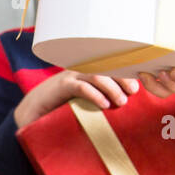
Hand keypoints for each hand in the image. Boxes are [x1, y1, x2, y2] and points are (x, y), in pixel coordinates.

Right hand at [13, 70, 139, 127]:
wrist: (34, 110)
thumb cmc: (65, 107)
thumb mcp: (88, 101)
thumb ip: (104, 98)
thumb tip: (127, 103)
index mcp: (90, 70)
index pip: (113, 64)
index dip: (128, 70)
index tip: (140, 84)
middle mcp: (82, 69)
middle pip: (108, 66)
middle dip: (123, 77)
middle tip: (133, 91)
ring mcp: (71, 76)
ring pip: (97, 75)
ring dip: (112, 87)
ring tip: (121, 102)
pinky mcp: (62, 86)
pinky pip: (81, 87)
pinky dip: (94, 95)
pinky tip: (103, 105)